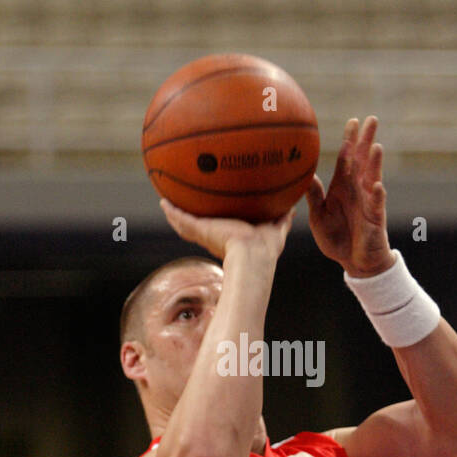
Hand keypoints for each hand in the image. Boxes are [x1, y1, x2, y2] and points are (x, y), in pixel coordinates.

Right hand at [159, 198, 294, 263]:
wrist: (252, 254)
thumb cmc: (266, 248)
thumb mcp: (276, 228)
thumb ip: (283, 219)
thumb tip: (292, 209)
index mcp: (232, 237)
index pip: (222, 228)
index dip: (216, 221)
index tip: (214, 214)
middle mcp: (217, 237)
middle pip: (201, 227)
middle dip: (192, 218)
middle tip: (184, 207)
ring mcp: (207, 235)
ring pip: (187, 225)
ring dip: (177, 215)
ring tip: (167, 204)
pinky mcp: (200, 231)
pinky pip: (182, 221)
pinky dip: (172, 213)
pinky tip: (163, 202)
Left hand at [305, 116, 393, 275]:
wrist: (354, 262)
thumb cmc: (336, 238)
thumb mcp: (319, 216)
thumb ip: (314, 196)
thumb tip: (306, 175)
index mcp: (343, 186)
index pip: (347, 158)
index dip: (350, 140)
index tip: (352, 121)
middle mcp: (358, 189)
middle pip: (363, 160)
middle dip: (367, 140)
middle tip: (372, 120)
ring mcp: (369, 201)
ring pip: (372, 177)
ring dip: (375, 162)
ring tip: (376, 146)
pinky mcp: (375, 218)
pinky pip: (376, 204)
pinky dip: (376, 195)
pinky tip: (376, 185)